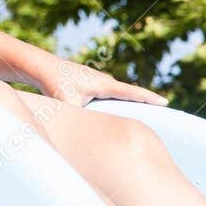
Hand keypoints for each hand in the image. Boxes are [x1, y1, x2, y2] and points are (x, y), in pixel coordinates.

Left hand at [33, 54, 166, 108]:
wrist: (40, 67)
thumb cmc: (55, 84)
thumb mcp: (69, 105)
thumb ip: (82, 120)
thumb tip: (88, 138)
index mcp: (104, 85)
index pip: (133, 93)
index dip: (149, 98)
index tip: (166, 102)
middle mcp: (104, 80)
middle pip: (128, 94)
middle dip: (143, 103)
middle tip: (161, 115)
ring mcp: (96, 80)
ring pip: (116, 95)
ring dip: (127, 104)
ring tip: (140, 117)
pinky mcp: (87, 83)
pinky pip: (106, 95)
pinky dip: (112, 104)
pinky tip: (111, 114)